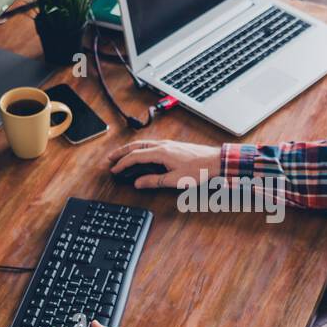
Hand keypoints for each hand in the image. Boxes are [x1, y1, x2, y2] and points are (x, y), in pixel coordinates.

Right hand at [107, 139, 221, 189]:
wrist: (215, 160)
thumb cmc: (198, 170)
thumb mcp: (174, 180)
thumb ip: (154, 181)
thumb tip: (138, 183)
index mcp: (160, 153)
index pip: (135, 157)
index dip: (122, 164)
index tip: (114, 170)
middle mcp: (162, 145)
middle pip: (136, 146)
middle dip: (121, 152)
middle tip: (110, 158)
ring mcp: (168, 144)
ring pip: (143, 144)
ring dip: (131, 149)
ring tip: (122, 155)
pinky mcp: (173, 146)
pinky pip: (151, 144)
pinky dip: (141, 148)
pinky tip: (142, 153)